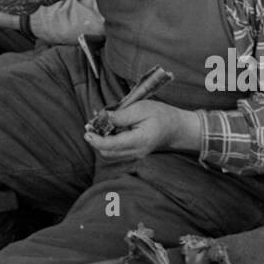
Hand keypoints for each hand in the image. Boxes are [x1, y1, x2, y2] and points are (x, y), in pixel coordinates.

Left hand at [84, 100, 200, 162]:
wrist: (176, 127)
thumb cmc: (161, 115)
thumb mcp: (141, 108)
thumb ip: (121, 115)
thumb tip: (103, 118)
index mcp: (139, 140)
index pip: (112, 146)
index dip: (96, 140)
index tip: (87, 131)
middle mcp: (136, 152)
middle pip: (107, 153)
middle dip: (96, 140)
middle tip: (91, 124)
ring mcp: (135, 155)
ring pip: (110, 154)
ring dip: (101, 142)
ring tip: (99, 126)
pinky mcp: (133, 153)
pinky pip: (116, 152)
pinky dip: (108, 142)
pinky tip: (109, 130)